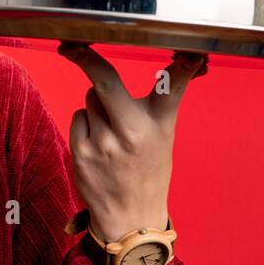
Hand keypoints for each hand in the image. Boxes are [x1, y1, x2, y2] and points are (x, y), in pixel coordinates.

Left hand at [58, 43, 206, 241]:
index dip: (183, 67)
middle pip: (105, 81)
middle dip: (86, 58)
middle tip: (71, 45)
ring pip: (91, 98)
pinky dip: (85, 123)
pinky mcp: (82, 154)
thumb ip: (163, 101)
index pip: (172, 87)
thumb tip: (190, 61)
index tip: (192, 52)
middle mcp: (133, 132)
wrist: (131, 219)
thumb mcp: (165, 136)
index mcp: (160, 124)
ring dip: (97, 104)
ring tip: (112, 129)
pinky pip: (78, 117)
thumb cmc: (148, 170)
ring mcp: (104, 143)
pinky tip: (98, 142)